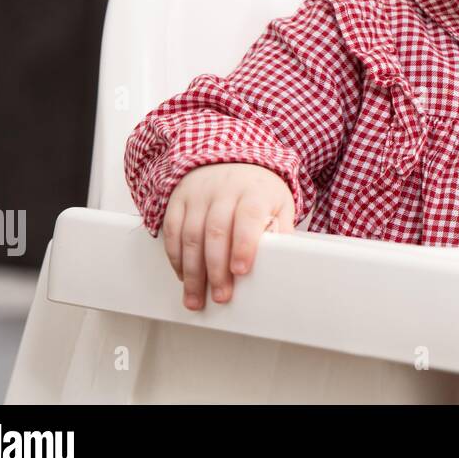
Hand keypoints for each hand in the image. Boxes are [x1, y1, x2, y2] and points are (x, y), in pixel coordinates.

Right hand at [162, 163, 294, 310]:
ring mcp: (198, 195)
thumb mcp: (279, 202)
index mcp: (253, 192)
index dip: (243, 245)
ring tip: (196, 298)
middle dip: (216, 269)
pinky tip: (183, 275)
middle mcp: (224, 191)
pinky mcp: (178, 201)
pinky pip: (172, 231)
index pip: (247, 217)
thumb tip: (287, 255)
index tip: (240, 270)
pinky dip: (176, 257)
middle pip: (215, 232)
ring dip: (192, 272)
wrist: (227, 159)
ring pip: (190, 236)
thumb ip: (282, 228)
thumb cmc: (256, 190)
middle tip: (220, 296)